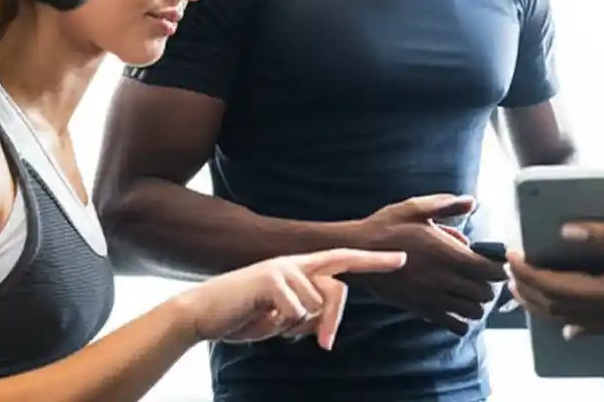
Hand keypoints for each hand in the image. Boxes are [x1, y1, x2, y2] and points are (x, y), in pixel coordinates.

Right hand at [177, 248, 406, 349]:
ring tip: (266, 319)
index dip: (373, 260)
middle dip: (333, 321)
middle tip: (325, 345)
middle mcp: (295, 263)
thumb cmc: (244, 316)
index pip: (344, 260)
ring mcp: (283, 268)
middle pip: (337, 290)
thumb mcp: (283, 318)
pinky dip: (279, 325)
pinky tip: (259, 317)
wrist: (202, 313)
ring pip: (314, 307)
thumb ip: (308, 314)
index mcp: (300, 268)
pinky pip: (296, 312)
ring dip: (293, 325)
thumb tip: (326, 328)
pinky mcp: (271, 279)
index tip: (401, 259)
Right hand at [353, 194, 506, 334]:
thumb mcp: (416, 208)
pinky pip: (455, 326)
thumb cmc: (387, 227)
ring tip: (471, 290)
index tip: (493, 260)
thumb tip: (472, 202)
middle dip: (490, 285)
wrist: (357, 253)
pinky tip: (455, 305)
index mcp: (448, 254)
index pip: (491, 271)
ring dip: (478, 302)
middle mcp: (445, 279)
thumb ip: (447, 205)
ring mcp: (435, 298)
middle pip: (487, 294)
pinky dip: (462, 320)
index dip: (498, 267)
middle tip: (483, 275)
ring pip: (474, 312)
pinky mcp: (423, 310)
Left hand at [505, 222, 603, 338]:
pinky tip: (570, 325)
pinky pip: (593, 327)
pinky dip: (572, 320)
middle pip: (554, 305)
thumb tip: (567, 231)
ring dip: (543, 302)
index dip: (526, 271)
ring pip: (570, 318)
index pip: (552, 286)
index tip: (509, 252)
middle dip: (526, 287)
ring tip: (527, 285)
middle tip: (509, 266)